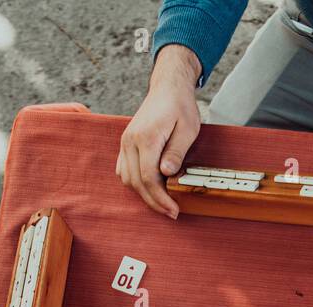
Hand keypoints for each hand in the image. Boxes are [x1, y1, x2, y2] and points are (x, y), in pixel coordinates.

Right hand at [116, 44, 202, 217]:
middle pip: (136, 182)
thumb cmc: (180, 106)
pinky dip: (136, 184)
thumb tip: (166, 174)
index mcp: (146, 137)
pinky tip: (151, 189)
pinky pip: (124, 170)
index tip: (174, 210)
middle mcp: (130, 141)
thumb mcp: (187, 129)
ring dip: (143, 194)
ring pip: (127, 178)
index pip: (148, 177)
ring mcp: (125, 142)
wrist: (167, 88)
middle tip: (171, 213)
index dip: (161, 198)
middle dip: (153, 202)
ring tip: (163, 203)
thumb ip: (176, 152)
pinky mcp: (125, 144)